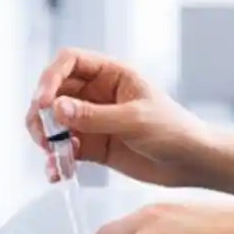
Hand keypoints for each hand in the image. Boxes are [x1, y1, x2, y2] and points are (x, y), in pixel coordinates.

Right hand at [25, 48, 212, 187]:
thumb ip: (94, 116)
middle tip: (44, 135)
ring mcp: (93, 119)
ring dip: (46, 138)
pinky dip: (56, 159)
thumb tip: (57, 108)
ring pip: (54, 122)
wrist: (190, 162)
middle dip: (42, 113)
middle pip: (54, 92)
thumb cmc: (174, 130)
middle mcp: (98, 93)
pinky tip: (59, 172)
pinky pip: (64, 148)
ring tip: (53, 155)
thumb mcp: (135, 120)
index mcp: (113, 74)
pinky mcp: (93, 144)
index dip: (50, 78)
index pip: (70, 61)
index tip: (43, 103)